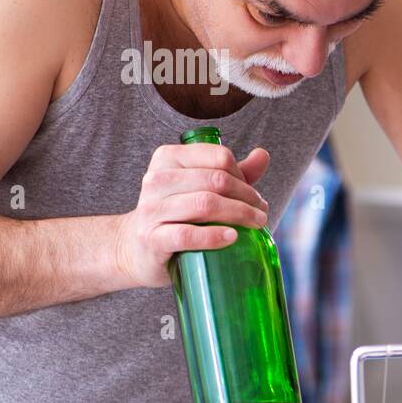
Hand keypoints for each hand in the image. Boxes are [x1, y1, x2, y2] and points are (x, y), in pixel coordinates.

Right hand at [114, 142, 270, 287]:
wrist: (138, 248)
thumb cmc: (179, 213)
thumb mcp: (202, 186)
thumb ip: (233, 171)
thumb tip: (263, 155)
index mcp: (169, 158)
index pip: (219, 157)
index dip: (244, 175)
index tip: (253, 195)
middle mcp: (157, 179)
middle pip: (217, 180)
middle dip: (248, 197)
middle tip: (261, 213)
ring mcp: (152, 209)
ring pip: (205, 204)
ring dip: (239, 214)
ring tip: (256, 224)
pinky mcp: (152, 238)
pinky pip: (187, 234)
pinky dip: (214, 236)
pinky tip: (232, 237)